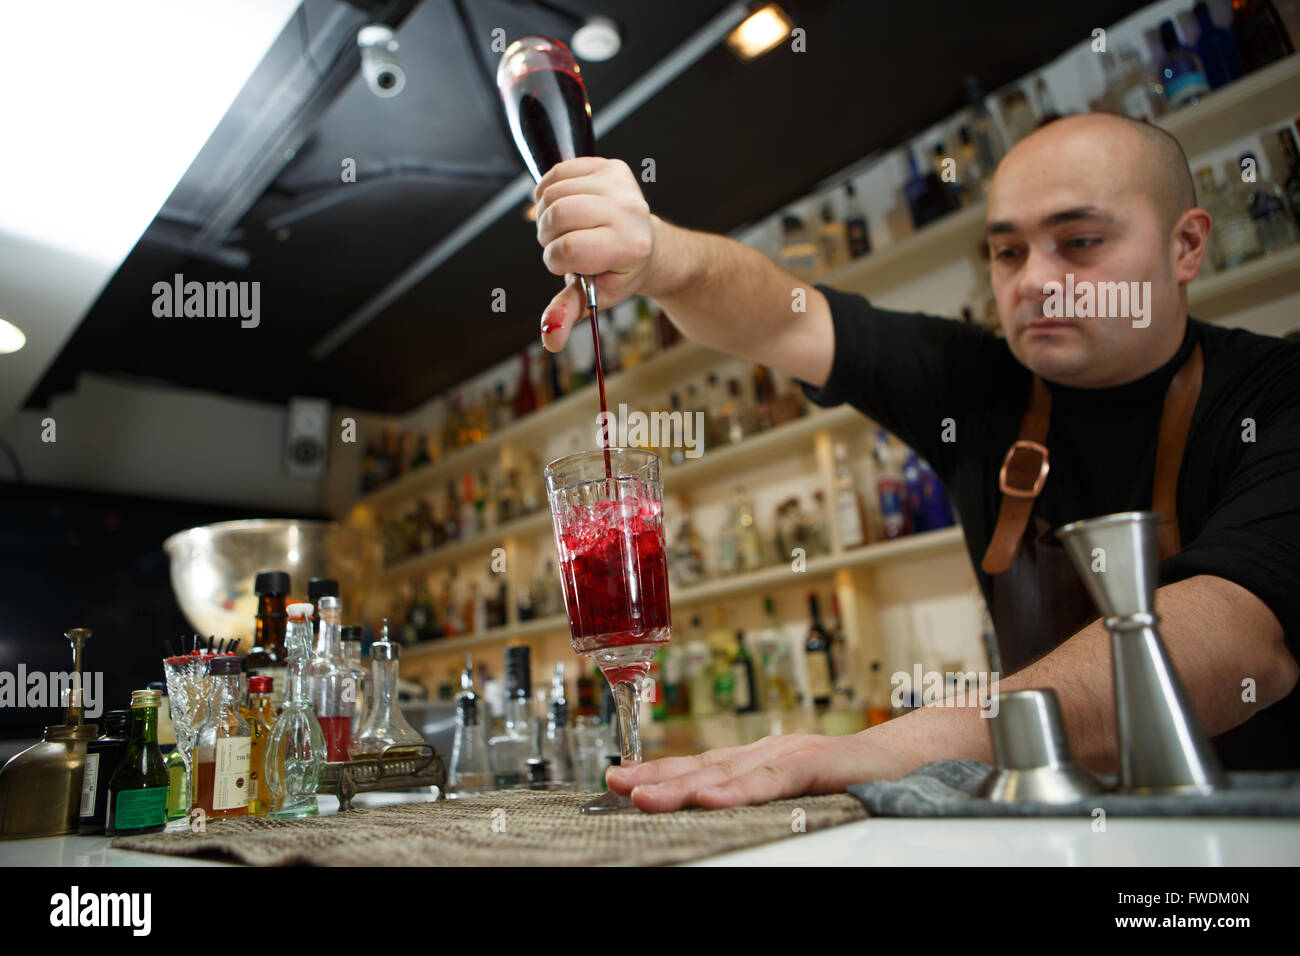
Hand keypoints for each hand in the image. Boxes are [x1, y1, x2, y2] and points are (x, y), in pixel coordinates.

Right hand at [532, 157, 655, 351]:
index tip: (568, 265)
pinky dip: (548, 190)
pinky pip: (558, 172)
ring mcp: (622, 185)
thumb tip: (550, 340)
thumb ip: (568, 313)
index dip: (556, 260)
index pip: (568, 249)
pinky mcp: (611, 166)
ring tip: (563, 228)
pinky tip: (562, 205)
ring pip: (553, 193)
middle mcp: (630, 210)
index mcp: (629, 246)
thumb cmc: (618, 273)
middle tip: (561, 246)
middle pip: (558, 215)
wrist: (648, 246)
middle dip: (548, 236)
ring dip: (545, 214)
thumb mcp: (594, 296)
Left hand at [604, 732, 907, 811]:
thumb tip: (710, 809)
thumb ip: (758, 794)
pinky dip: (743, 789)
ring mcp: (792, 755)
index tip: (617, 778)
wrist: (913, 756)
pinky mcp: (819, 765)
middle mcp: (768, 752)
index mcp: (760, 759)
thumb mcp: (796, 788)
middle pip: (703, 766)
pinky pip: (776, 780)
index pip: (700, 765)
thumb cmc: (856, 776)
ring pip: (729, 771)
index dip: (658, 771)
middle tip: (614, 785)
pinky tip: (713, 797)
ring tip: (643, 794)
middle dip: (655, 777)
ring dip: (682, 784)